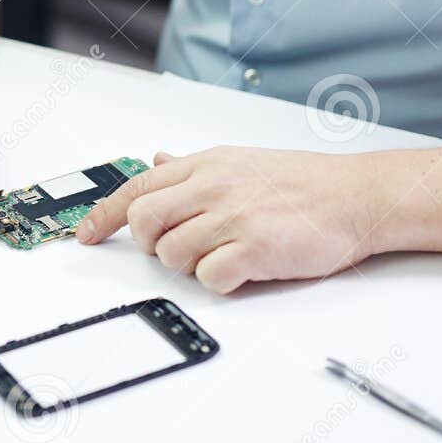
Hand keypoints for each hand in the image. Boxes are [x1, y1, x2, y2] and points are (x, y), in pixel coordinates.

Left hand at [76, 147, 378, 292]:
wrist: (355, 197)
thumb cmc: (301, 182)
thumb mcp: (239, 161)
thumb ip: (192, 168)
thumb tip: (157, 160)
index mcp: (205, 165)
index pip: (135, 187)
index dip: (103, 215)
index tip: (86, 235)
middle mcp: (213, 187)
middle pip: (144, 221)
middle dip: (149, 245)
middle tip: (172, 250)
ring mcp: (233, 217)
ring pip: (172, 254)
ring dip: (188, 266)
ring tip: (220, 257)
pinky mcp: (255, 248)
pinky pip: (209, 277)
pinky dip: (217, 281)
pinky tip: (239, 270)